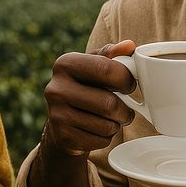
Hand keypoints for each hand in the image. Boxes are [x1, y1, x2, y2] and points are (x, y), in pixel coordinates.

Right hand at [42, 40, 137, 156]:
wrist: (62, 121)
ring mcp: (57, 114)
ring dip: (117, 124)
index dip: (127, 80)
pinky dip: (107, 137)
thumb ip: (112, 54)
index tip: (129, 85)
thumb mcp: (95, 65)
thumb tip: (129, 46)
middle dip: (125, 109)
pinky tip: (98, 129)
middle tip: (126, 108)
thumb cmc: (85, 86)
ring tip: (111, 118)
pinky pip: (101, 140)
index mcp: (65, 63)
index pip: (107, 69)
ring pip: (107, 125)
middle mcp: (56, 88)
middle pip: (109, 103)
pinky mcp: (63, 137)